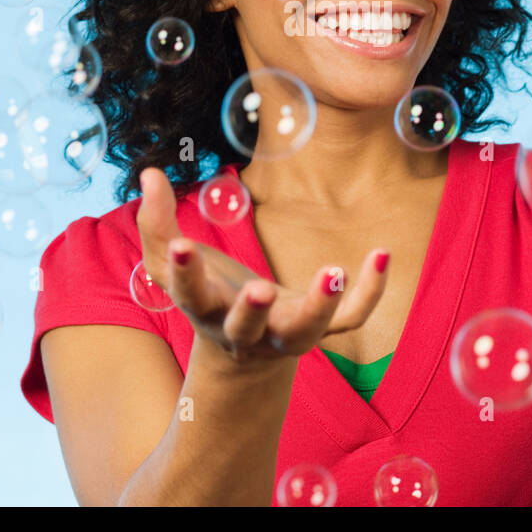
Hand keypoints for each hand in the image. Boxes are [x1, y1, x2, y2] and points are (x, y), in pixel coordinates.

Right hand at [135, 168, 390, 367]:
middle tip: (260, 289)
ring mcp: (286, 335)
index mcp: (207, 312)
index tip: (182, 244)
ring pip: (306, 331)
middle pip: (248, 329)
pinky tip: (381, 253)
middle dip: (252, 311)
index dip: (186, 273)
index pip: (192, 296)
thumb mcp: (172, 265)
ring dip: (321, 306)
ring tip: (336, 270)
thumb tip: (150, 173)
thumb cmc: (206, 296)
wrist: (242, 357)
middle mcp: (246, 332)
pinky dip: (370, 292)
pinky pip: (352, 319)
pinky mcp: (321, 331)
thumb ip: (156, 223)